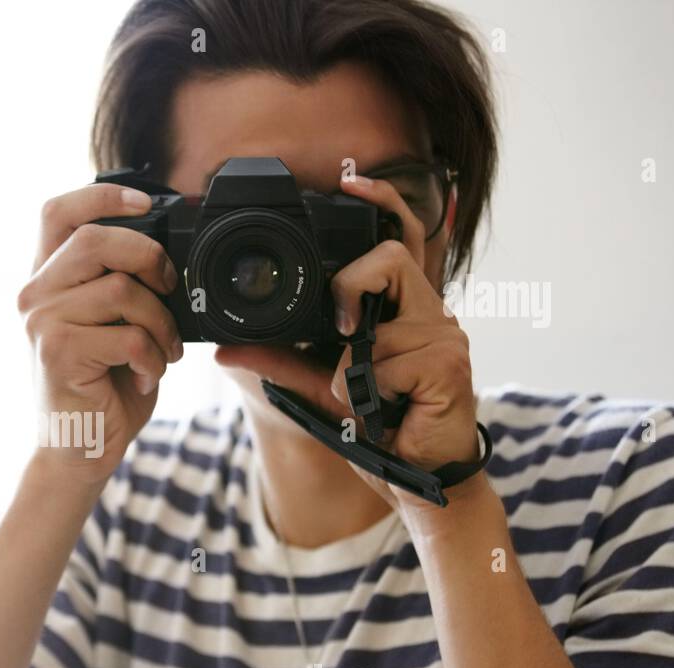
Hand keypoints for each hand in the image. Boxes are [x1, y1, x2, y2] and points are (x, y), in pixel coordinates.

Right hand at [19, 183, 183, 485]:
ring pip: (122, 289)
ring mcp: (41, 322)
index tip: (147, 202)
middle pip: (96, 239)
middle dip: (150, 259)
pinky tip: (146, 375)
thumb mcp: (112, 324)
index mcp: (46, 279)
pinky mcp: (57, 351)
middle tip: (170, 290)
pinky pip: (128, 334)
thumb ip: (119, 282)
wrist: (80, 449)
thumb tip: (166, 253)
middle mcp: (34, 294)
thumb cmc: (103, 387)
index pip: (58, 211)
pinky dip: (153, 357)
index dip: (103, 195)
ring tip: (163, 351)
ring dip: (160, 324)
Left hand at [215, 174, 479, 514]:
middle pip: (391, 257)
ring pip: (382, 321)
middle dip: (353, 285)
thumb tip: (224, 348)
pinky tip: (385, 413)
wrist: (415, 481)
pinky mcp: (450, 367)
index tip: (352, 179)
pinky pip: (391, 363)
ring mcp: (445, 337)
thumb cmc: (375, 428)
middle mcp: (427, 312)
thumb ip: (278, 360)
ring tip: (365, 398)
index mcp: (399, 308)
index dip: (381, 202)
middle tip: (339, 328)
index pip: (398, 237)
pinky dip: (370, 393)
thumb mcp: (316, 388)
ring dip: (355, 369)